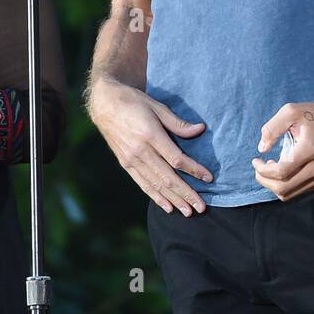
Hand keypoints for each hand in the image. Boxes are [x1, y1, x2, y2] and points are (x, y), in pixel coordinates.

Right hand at [88, 79, 212, 215]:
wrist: (105, 104)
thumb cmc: (134, 102)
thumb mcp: (157, 106)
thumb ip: (178, 123)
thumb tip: (200, 129)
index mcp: (150, 134)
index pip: (176, 159)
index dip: (194, 170)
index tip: (208, 179)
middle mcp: (140, 151)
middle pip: (167, 177)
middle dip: (186, 194)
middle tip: (201, 207)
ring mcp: (131, 160)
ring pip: (155, 185)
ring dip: (173, 200)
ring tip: (188, 212)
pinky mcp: (126, 164)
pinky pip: (143, 184)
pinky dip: (156, 197)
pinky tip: (168, 206)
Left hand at [252, 96, 313, 200]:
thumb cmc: (312, 114)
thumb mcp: (290, 111)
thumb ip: (272, 129)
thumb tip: (262, 148)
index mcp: (309, 150)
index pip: (281, 172)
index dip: (263, 170)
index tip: (255, 160)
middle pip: (283, 188)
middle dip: (264, 180)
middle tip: (258, 167)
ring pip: (288, 194)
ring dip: (272, 185)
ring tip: (269, 168)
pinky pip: (296, 191)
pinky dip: (283, 186)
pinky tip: (281, 171)